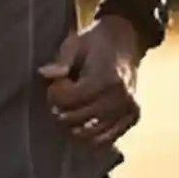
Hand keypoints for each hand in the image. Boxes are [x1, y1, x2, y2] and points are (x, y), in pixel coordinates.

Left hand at [37, 17, 143, 145]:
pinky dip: (92, 134)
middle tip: (61, 98)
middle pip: (76, 119)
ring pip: (90, 133)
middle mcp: (119, 97)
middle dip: (61, 110)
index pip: (69, 100)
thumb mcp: (75, 43)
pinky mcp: (133, 116)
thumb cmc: (96, 41)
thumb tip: (45, 74)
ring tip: (71, 109)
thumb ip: (61, 60)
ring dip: (74, 125)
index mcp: (105, 78)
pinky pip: (107, 139)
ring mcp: (128, 109)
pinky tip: (84, 122)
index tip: (55, 85)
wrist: (128, 38)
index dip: (54, 94)